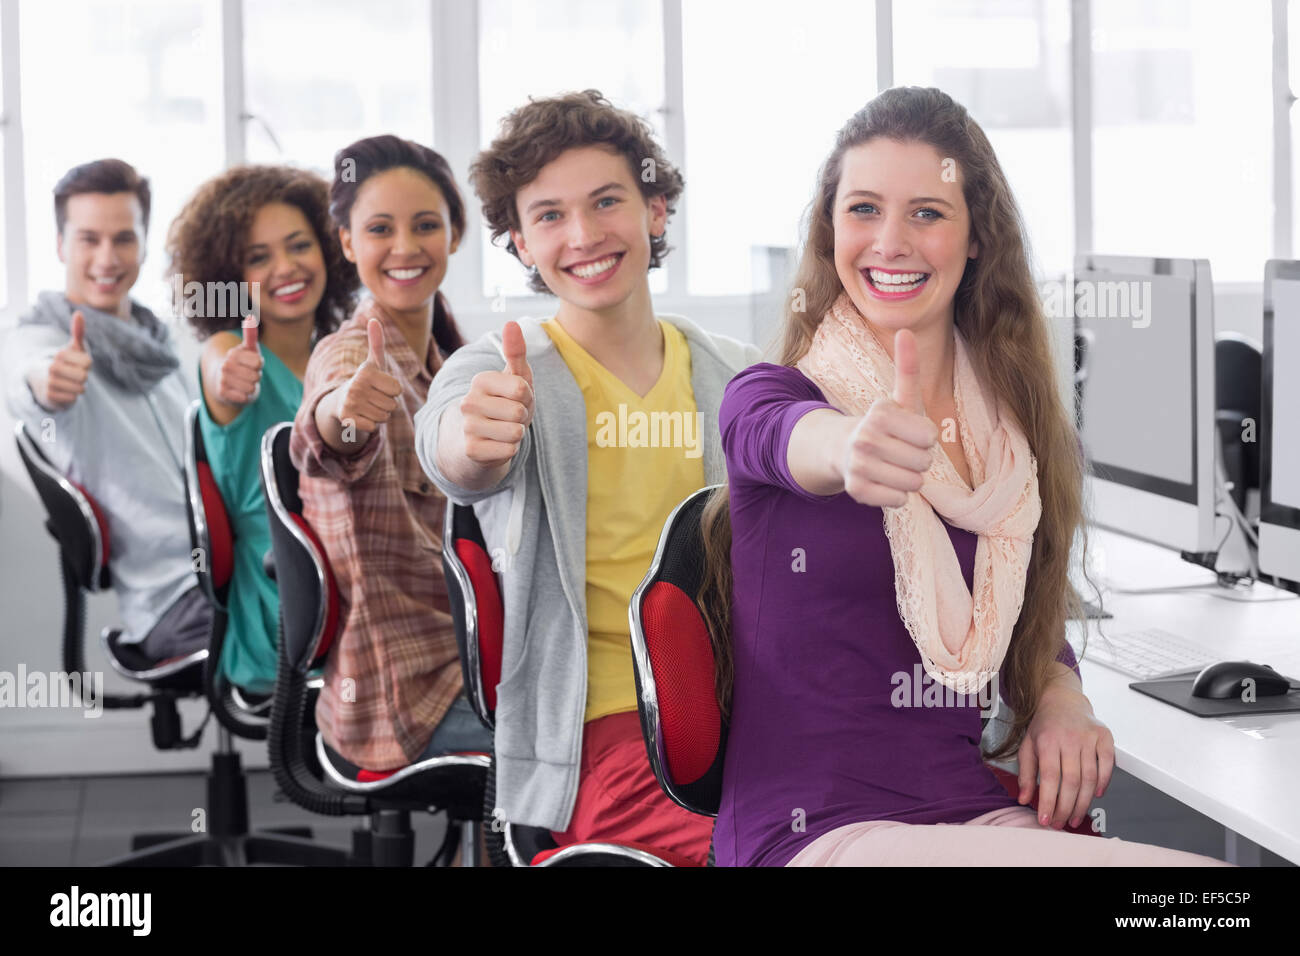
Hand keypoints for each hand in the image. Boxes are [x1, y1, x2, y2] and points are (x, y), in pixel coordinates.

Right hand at [31, 310, 92, 410]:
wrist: (48, 382)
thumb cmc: (68, 363)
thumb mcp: (75, 348)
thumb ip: (78, 332)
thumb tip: (79, 312)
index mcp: (60, 354)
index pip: (88, 363)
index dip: (87, 365)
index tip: (78, 364)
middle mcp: (52, 367)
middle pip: (84, 376)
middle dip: (84, 377)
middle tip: (75, 375)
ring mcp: (50, 381)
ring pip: (80, 388)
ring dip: (79, 387)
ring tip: (70, 383)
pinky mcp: (50, 395)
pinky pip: (73, 398)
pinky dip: (73, 396)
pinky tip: (65, 391)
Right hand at [215, 318, 263, 405]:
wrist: (226, 382)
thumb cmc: (243, 364)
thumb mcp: (249, 349)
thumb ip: (251, 335)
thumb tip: (250, 317)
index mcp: (233, 353)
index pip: (259, 362)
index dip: (259, 366)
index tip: (252, 364)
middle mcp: (225, 365)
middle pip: (256, 376)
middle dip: (255, 377)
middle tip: (248, 375)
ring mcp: (222, 379)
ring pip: (251, 387)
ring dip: (251, 387)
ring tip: (244, 383)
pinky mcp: (222, 393)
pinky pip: (244, 397)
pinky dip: (245, 396)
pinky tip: (239, 392)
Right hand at [331, 318, 403, 438]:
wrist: (341, 400)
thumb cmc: (366, 380)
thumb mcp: (374, 362)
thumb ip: (377, 342)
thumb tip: (373, 319)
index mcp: (366, 372)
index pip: (398, 390)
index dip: (392, 390)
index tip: (379, 385)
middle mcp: (356, 386)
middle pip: (393, 404)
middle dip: (386, 403)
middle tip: (373, 397)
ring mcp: (350, 403)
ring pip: (384, 416)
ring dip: (380, 414)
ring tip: (367, 405)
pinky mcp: (347, 419)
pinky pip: (374, 427)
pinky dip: (371, 424)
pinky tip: (362, 415)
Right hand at [458, 320, 533, 465]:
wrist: (482, 439)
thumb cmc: (505, 404)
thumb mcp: (515, 378)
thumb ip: (516, 351)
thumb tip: (511, 322)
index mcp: (480, 380)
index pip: (521, 388)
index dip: (527, 396)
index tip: (516, 398)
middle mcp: (468, 401)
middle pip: (519, 411)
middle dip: (522, 418)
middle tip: (510, 418)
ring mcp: (467, 426)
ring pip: (515, 432)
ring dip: (516, 434)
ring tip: (504, 430)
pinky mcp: (471, 450)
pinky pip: (509, 451)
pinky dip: (510, 450)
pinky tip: (497, 445)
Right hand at [839, 328, 937, 507]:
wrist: (845, 450)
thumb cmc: (886, 425)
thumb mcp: (900, 398)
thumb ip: (908, 366)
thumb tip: (906, 329)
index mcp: (879, 413)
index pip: (930, 438)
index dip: (924, 437)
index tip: (907, 432)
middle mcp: (865, 438)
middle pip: (924, 462)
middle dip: (919, 459)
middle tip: (899, 451)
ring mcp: (858, 466)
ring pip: (913, 483)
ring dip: (908, 478)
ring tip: (892, 466)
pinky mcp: (856, 490)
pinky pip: (899, 500)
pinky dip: (896, 495)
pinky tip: (883, 482)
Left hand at [1016, 678, 1114, 829]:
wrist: (1062, 700)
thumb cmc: (1044, 725)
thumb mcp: (1027, 745)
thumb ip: (1025, 773)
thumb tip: (1024, 798)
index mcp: (1047, 740)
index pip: (1049, 777)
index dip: (1048, 801)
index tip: (1045, 819)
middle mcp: (1069, 739)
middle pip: (1071, 781)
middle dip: (1066, 807)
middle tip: (1060, 823)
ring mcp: (1089, 737)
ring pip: (1090, 777)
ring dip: (1084, 802)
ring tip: (1075, 817)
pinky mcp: (1105, 737)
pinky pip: (1108, 765)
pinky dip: (1104, 782)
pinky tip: (1096, 796)